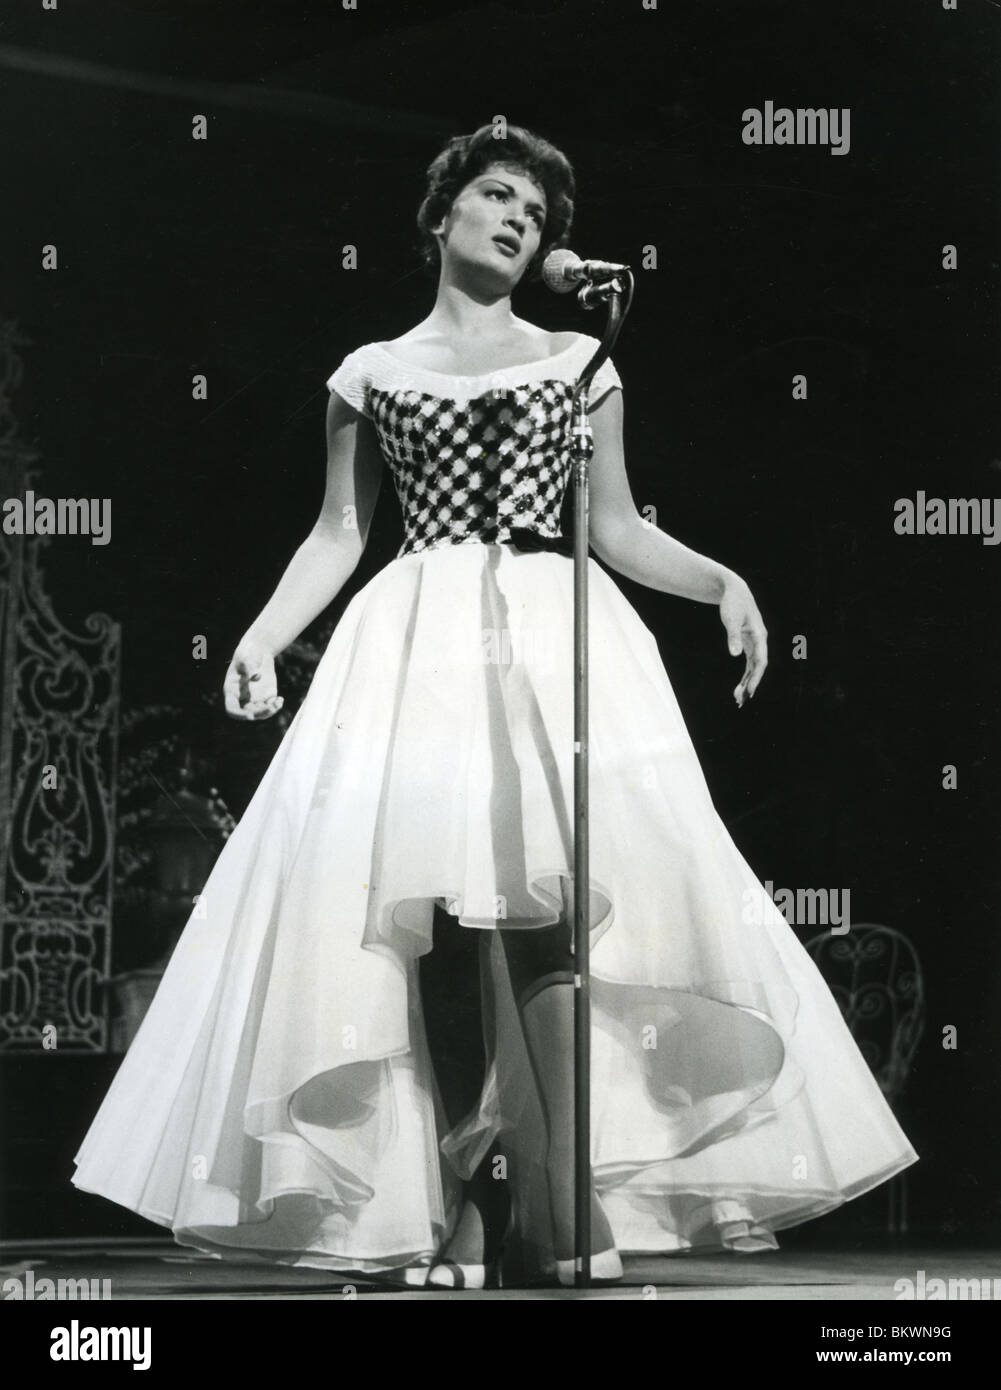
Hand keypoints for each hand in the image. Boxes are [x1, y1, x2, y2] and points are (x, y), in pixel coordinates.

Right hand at [223, 636, 283, 720]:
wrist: (259, 652)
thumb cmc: (249, 653)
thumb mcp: (247, 657)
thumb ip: (250, 666)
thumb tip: (255, 677)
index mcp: (232, 690)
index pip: (231, 708)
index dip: (239, 715)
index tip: (250, 716)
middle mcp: (241, 698)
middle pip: (248, 713)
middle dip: (259, 713)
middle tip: (271, 706)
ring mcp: (253, 699)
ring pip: (260, 713)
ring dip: (269, 711)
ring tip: (278, 702)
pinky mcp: (265, 697)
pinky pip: (270, 707)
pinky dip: (275, 706)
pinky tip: (280, 699)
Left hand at [719, 575, 767, 707]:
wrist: (734, 590)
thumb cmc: (733, 603)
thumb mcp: (731, 619)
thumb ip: (733, 637)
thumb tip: (735, 655)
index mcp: (759, 636)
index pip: (760, 662)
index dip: (755, 678)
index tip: (749, 692)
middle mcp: (760, 641)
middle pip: (757, 667)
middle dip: (750, 684)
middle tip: (741, 701)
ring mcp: (755, 642)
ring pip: (754, 667)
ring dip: (747, 682)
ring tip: (739, 698)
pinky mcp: (748, 642)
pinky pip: (749, 663)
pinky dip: (745, 674)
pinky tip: (740, 686)